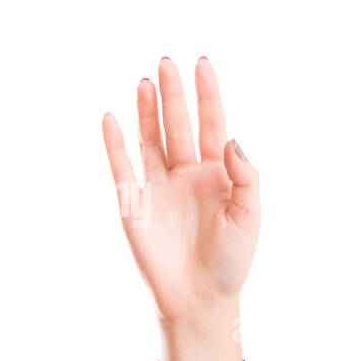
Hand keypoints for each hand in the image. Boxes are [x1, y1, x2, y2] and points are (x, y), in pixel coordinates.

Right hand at [101, 56, 259, 325]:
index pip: (212, 125)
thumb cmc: (231, 260)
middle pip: (179, 124)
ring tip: (147, 81)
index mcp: (218, 175)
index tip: (203, 64)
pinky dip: (115, 143)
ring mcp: (159, 186)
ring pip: (152, 139)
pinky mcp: (134, 203)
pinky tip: (112, 118)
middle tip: (168, 62)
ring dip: (148, 111)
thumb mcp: (249, 216)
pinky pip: (122, 167)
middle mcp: (187, 174)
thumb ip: (245, 177)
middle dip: (175, 94)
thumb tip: (231, 139)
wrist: (200, 297)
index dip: (208, 95)